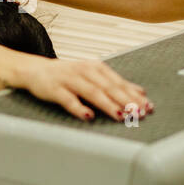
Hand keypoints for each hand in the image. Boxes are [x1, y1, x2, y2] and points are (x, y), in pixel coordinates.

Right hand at [18, 57, 152, 120]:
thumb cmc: (67, 75)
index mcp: (96, 68)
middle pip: (108, 87)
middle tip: (138, 113)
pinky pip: (68, 99)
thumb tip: (141, 92)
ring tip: (120, 115)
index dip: (134, 95)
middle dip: (125, 100)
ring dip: (107, 104)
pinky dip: (78, 108)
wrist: (36, 70)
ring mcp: (69, 79)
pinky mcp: (54, 89)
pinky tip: (88, 116)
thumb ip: (116, 84)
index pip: (119, 83)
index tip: (148, 107)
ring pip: (92, 92)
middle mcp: (85, 71)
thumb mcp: (93, 75)